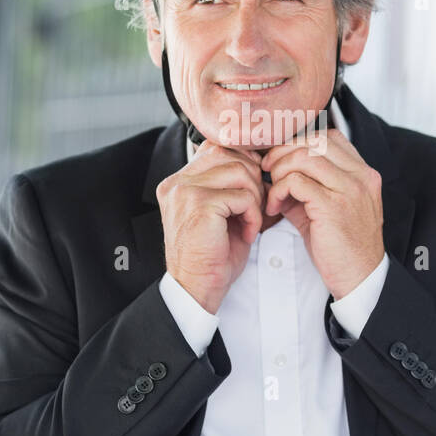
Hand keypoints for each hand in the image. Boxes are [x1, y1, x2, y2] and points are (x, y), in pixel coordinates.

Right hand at [156, 140, 265, 313]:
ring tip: (251, 220)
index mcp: (179, 181)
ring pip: (239, 171)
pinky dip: (253, 215)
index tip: (254, 187)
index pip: (216, 147)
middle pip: (230, 153)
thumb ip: (228, 183)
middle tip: (255, 208)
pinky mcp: (200, 205)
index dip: (243, 162)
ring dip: (254, 197)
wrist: (196, 288)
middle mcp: (178, 182)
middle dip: (253, 179)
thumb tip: (257, 158)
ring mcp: (185, 191)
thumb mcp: (220, 211)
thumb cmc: (212, 254)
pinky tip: (247, 233)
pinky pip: (242, 196)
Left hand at [261, 129, 384, 299]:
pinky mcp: (333, 207)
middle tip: (268, 169)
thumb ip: (307, 185)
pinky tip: (274, 207)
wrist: (360, 278)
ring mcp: (349, 190)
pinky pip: (296, 181)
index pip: (328, 137)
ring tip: (272, 191)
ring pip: (304, 156)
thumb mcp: (327, 208)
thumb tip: (275, 169)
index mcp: (363, 173)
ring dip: (279, 170)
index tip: (281, 159)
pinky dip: (278, 190)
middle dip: (284, 151)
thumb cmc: (342, 246)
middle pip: (315, 140)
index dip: (299, 142)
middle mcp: (360, 176)